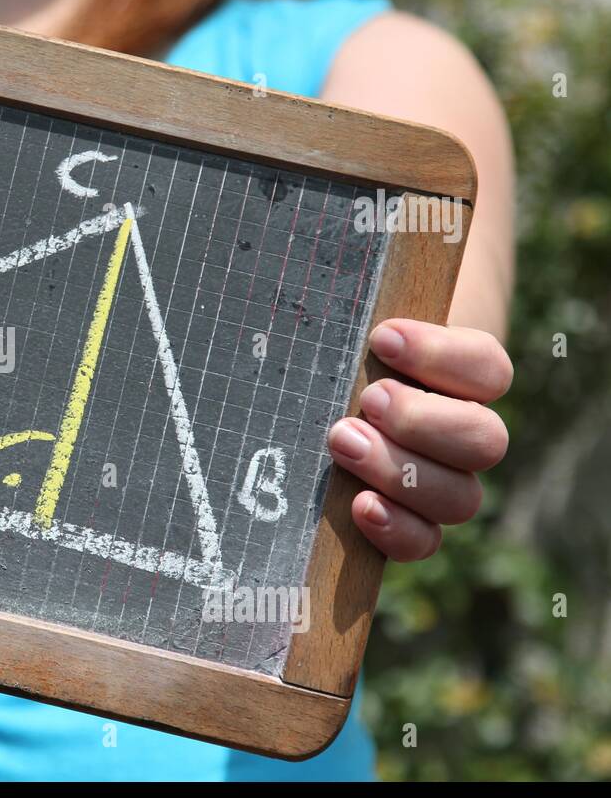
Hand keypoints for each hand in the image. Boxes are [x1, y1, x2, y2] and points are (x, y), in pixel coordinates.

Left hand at [327, 318, 510, 561]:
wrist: (311, 401)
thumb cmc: (329, 354)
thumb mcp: (338, 324)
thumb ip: (346, 312)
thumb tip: (319, 256)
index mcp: (459, 378)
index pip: (487, 369)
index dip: (442, 355)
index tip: (381, 337)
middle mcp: (460, 435)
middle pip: (484, 441)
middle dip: (422, 421)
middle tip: (367, 399)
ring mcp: (438, 485)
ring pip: (459, 497)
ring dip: (401, 470)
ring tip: (342, 440)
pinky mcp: (407, 524)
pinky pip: (424, 541)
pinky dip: (397, 528)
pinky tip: (360, 505)